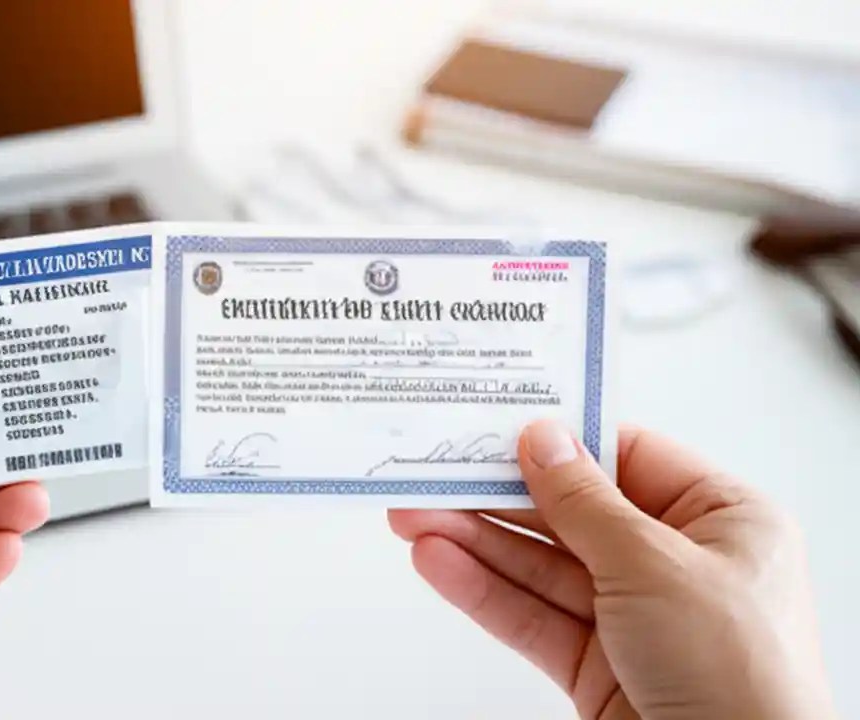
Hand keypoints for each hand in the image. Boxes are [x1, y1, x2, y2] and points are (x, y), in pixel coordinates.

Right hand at [389, 421, 833, 718]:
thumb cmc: (745, 680)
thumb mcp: (657, 566)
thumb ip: (586, 502)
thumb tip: (544, 441)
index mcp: (723, 522)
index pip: (627, 459)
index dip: (561, 442)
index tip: (501, 425)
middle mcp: (679, 566)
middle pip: (571, 515)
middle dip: (499, 497)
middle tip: (436, 473)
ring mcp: (635, 619)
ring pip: (540, 567)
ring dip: (476, 541)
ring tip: (415, 517)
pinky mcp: (597, 667)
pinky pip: (531, 616)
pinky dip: (483, 591)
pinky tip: (440, 563)